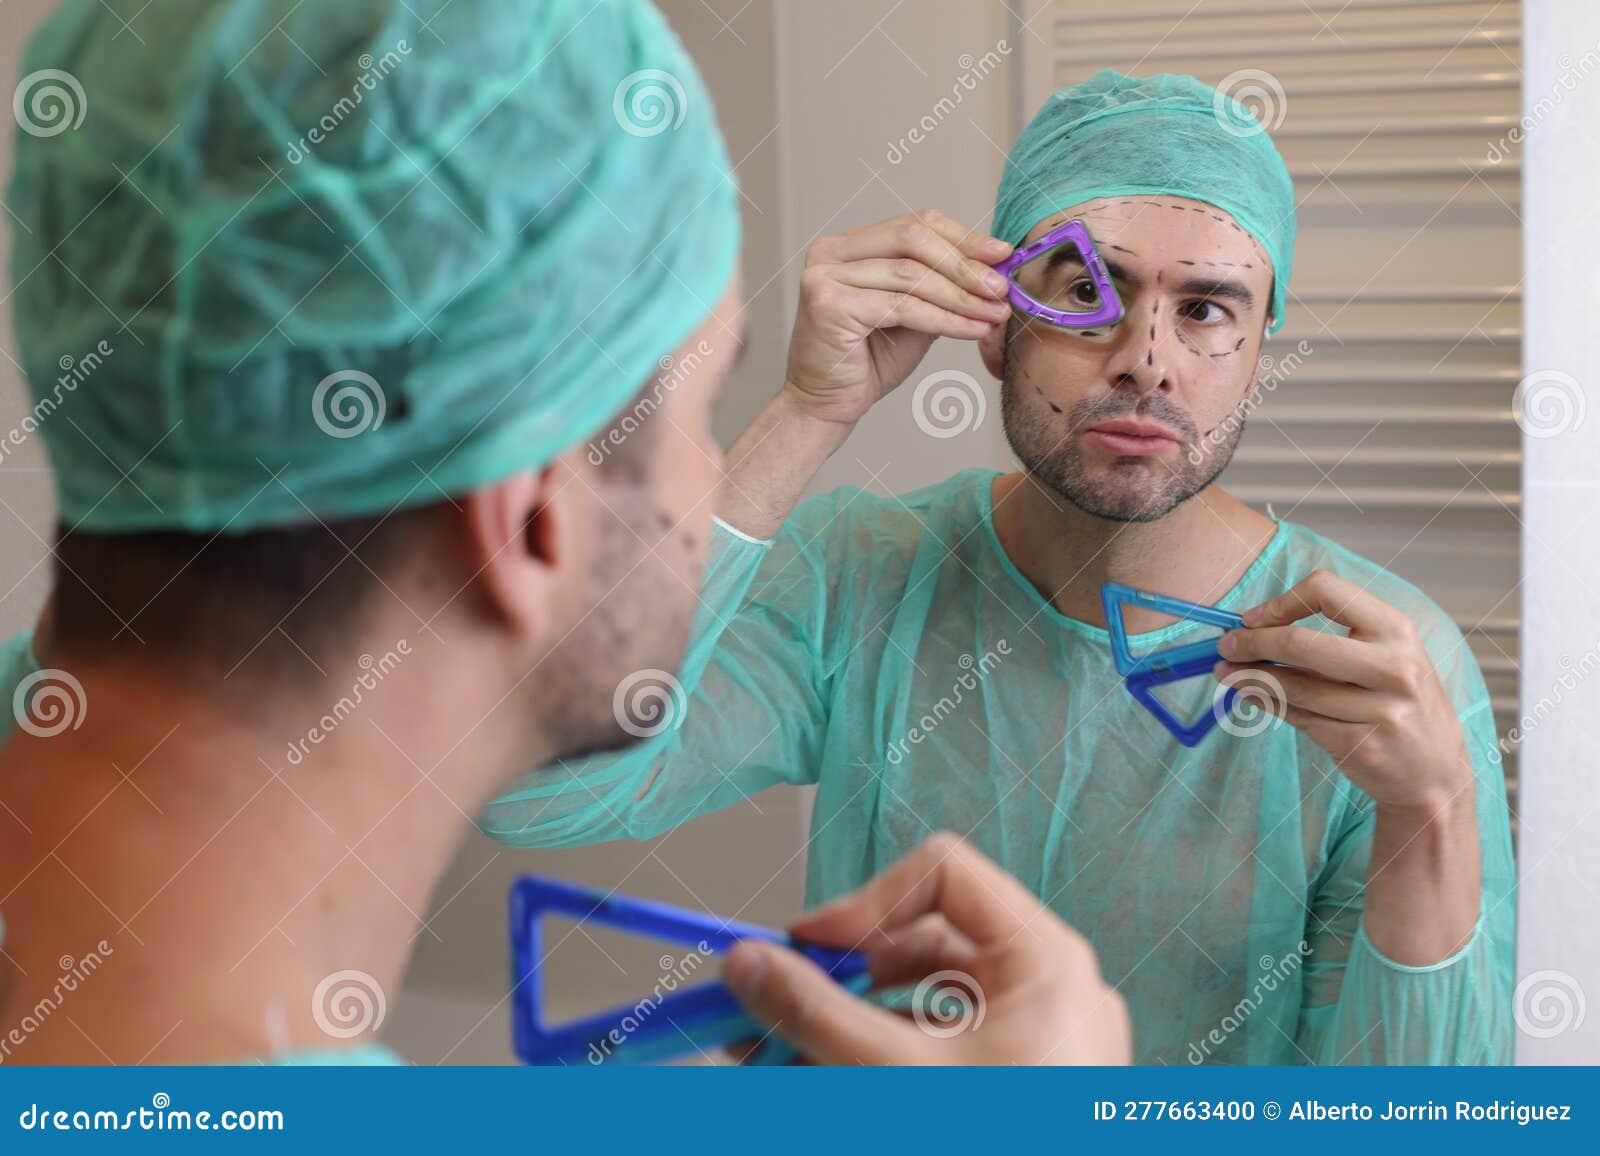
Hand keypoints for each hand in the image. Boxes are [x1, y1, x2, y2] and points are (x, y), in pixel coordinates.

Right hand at [722, 833, 1130, 1064]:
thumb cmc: (1011, 1149)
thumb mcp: (897, 1079)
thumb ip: (815, 1014)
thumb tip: (748, 964)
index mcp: (1043, 959)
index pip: (942, 873)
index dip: (865, 900)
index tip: (805, 948)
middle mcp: (1049, 987)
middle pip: (925, 939)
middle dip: (839, 975)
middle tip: (773, 1001)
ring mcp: (1041, 1038)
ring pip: (925, 1000)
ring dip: (848, 1020)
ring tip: (779, 1056)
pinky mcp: (1021, 1084)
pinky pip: (942, 1047)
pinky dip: (881, 1058)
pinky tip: (824, 1078)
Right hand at [783, 210, 1012, 425]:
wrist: (828, 406)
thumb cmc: (868, 361)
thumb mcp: (913, 313)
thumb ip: (941, 286)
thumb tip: (994, 268)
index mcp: (848, 245)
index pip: (914, 224)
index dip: (962, 236)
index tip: (1002, 254)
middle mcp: (830, 252)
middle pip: (912, 239)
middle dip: (964, 264)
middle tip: (1000, 287)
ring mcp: (824, 275)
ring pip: (910, 275)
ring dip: (961, 296)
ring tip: (994, 313)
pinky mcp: (828, 304)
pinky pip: (902, 306)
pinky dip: (944, 319)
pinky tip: (972, 329)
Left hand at [1214, 568, 1473, 813]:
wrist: (1436, 772)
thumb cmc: (1401, 703)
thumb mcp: (1388, 657)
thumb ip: (1336, 638)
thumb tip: (1257, 626)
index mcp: (1398, 631)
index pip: (1328, 592)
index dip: (1282, 602)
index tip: (1254, 618)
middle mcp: (1395, 667)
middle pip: (1301, 643)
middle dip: (1252, 642)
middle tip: (1226, 645)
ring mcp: (1380, 709)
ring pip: (1293, 686)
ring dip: (1249, 677)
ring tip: (1227, 671)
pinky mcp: (1360, 744)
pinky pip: (1299, 717)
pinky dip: (1267, 703)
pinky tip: (1252, 696)